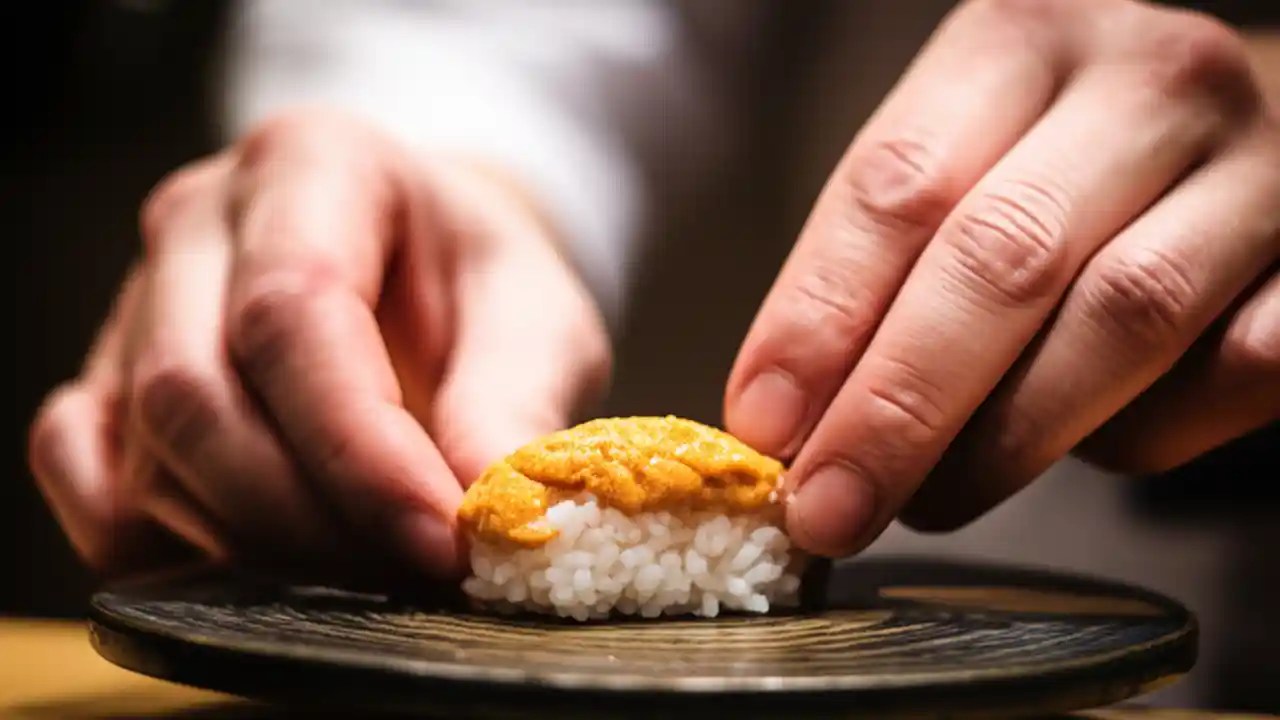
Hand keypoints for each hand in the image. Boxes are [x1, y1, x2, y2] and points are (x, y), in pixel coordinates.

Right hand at [28, 110, 609, 583]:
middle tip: (412, 572)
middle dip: (309, 518)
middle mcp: (198, 220)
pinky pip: (87, 487)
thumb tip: (496, 520)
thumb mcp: (540, 320)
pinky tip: (265, 570)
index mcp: (311, 162)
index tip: (441, 539)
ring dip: (260, 548)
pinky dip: (164, 553)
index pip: (293, 311)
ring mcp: (135, 304)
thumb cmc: (481, 289)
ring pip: (149, 458)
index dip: (362, 449)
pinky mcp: (107, 387)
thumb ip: (516, 403)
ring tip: (371, 571)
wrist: (427, 276)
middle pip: (196, 394)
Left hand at [726, 0, 1278, 556]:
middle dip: (899, 404)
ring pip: (1120, 318)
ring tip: (930, 500)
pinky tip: (1089, 445)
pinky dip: (1146, 432)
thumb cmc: (1072, 163)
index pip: (896, 187)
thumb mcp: (964, 166)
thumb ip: (887, 271)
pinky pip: (1233, 369)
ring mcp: (1258, 165)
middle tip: (832, 503)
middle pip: (1002, 256)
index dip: (820, 318)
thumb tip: (797, 419)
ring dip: (1006, 439)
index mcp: (1020, 44)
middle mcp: (1145, 84)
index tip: (766, 425)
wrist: (1257, 127)